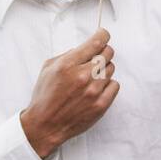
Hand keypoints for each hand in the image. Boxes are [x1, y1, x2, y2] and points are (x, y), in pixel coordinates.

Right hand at [20, 28, 118, 158]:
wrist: (45, 125)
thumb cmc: (45, 96)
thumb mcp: (48, 68)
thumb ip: (68, 55)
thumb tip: (84, 48)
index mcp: (68, 65)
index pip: (96, 42)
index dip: (103, 35)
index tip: (103, 34)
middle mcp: (83, 76)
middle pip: (107, 53)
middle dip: (103, 52)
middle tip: (97, 57)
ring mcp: (94, 91)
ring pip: (111, 69)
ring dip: (103, 70)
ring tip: (91, 77)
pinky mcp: (101, 104)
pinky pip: (115, 85)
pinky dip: (108, 84)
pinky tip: (96, 88)